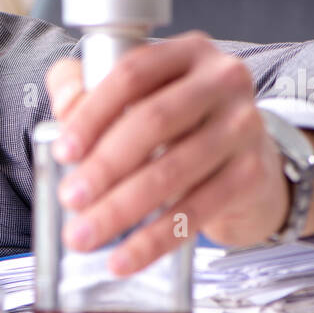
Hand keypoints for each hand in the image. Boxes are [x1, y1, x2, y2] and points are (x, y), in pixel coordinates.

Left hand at [45, 31, 289, 275]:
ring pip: (173, 171)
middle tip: (70, 199)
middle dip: (104, 166)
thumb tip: (65, 105)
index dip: (93, 112)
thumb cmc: (180, 128)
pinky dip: (154, 240)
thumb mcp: (137, 97)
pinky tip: (123, 259)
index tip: (63, 150)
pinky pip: (195, 211)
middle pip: (153, 122)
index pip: (133, 74)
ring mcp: (242, 126)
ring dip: (121, 209)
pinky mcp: (251, 173)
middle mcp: (222, 81)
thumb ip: (88, 88)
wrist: (249, 164)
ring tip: (83, 235)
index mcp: (187, 53)